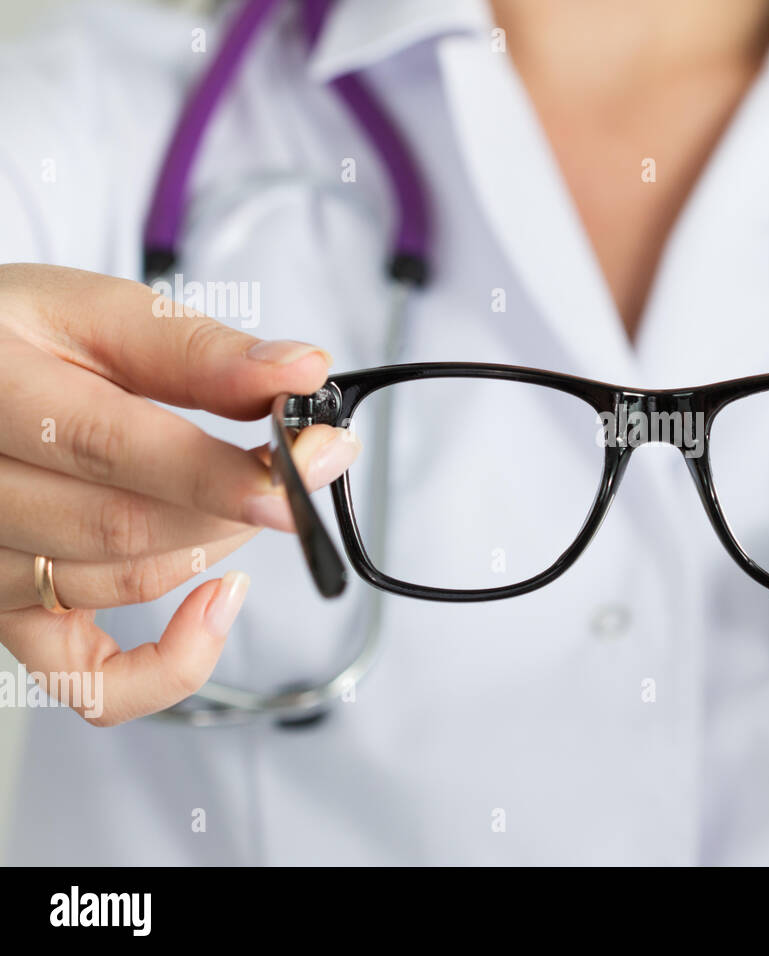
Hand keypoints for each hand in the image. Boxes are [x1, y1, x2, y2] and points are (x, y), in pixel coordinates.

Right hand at [0, 264, 356, 724]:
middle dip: (237, 501)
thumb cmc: (18, 338)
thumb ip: (195, 349)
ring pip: (125, 581)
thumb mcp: (94, 311)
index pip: (112, 447)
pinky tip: (216, 605)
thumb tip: (297, 371)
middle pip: (126, 526)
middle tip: (296, 466)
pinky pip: (88, 683)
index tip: (315, 458)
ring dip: (214, 545)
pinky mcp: (9, 613)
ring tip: (239, 492)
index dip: (225, 468)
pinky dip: (170, 665)